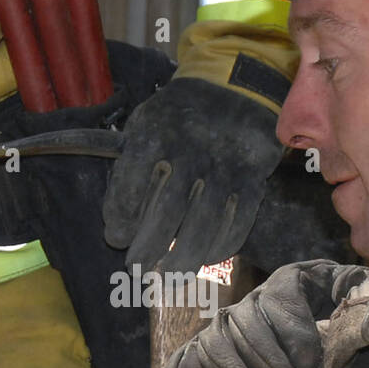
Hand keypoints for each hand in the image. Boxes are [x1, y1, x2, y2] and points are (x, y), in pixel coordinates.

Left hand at [103, 78, 283, 272]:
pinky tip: (206, 258)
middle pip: (166, 214)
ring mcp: (225, 170)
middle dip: (147, 249)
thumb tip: (118, 224)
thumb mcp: (144, 124)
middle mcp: (191, 155)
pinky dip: (220, 248)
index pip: (130, 189)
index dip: (119, 222)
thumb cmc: (178, 116)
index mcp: (156, 138)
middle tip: (136, 268)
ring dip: (183, 260)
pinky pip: (237, 224)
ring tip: (168, 278)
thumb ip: (129, 168)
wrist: (236, 89)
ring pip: (202, 227)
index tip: (116, 238)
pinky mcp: (252, 182)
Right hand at [155, 260, 368, 367]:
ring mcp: (232, 323)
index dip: (292, 328)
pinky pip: (196, 354)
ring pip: (222, 339)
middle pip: (249, 321)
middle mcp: (258, 299)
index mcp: (294, 281)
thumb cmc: (347, 319)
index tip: (309, 362)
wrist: (322, 333)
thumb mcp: (365, 301)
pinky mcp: (214, 348)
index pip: (282, 294)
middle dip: (267, 358)